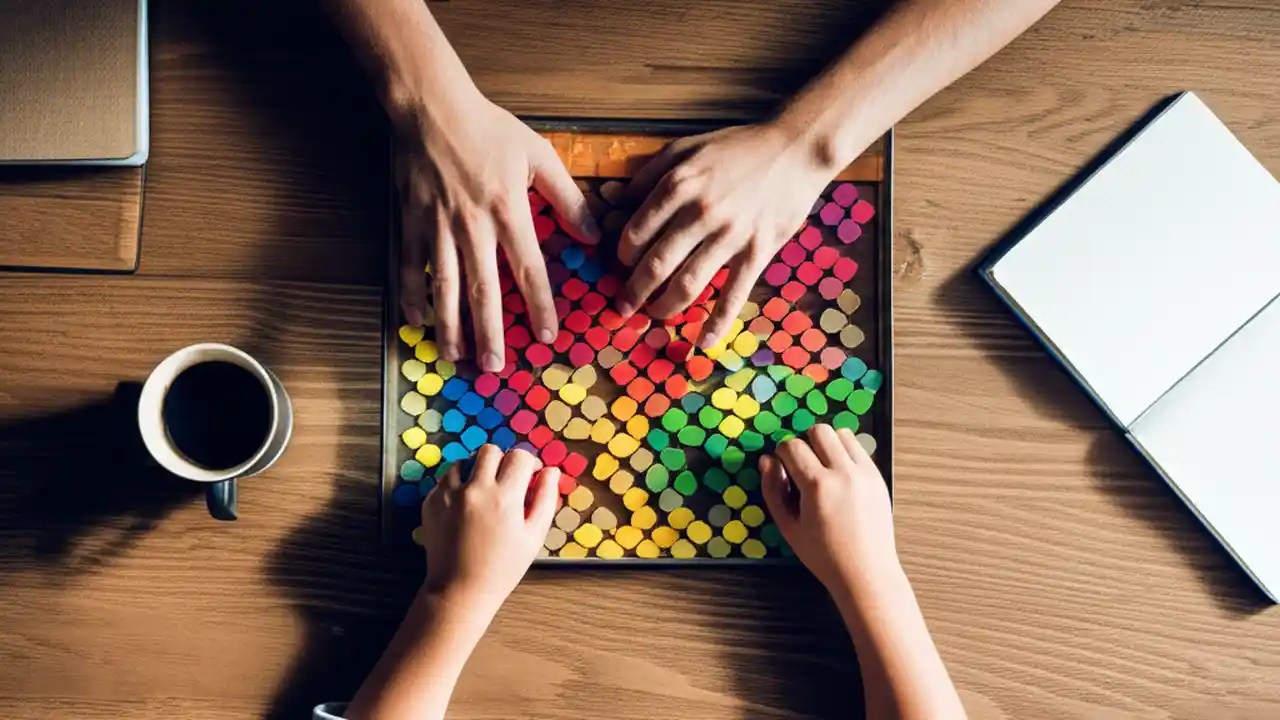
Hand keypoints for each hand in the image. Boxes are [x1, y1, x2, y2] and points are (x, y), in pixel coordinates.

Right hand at [395, 93, 599, 370]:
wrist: (430, 106)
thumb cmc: (488, 128)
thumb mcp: (538, 155)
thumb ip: (567, 198)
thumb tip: (593, 235)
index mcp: (508, 211)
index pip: (528, 270)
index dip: (539, 306)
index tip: (547, 337)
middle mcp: (472, 226)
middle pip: (483, 290)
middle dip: (489, 333)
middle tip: (494, 368)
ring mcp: (437, 227)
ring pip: (443, 286)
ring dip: (449, 325)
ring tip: (455, 357)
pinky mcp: (411, 222)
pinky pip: (410, 267)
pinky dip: (411, 295)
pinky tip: (416, 321)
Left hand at [421, 445, 559, 613]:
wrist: (459, 589)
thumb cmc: (503, 567)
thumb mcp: (534, 536)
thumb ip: (546, 498)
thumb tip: (551, 471)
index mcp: (505, 497)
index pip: (520, 457)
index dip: (529, 464)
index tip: (529, 478)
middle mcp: (475, 489)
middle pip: (491, 451)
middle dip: (502, 462)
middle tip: (505, 484)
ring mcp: (448, 494)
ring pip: (465, 461)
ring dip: (477, 472)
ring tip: (483, 495)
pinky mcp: (431, 502)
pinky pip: (446, 480)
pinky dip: (458, 486)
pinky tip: (465, 508)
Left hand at [616, 122, 831, 347]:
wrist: (794, 149)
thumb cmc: (739, 148)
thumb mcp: (687, 147)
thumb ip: (649, 172)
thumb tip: (614, 198)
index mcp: (679, 185)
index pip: (636, 232)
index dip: (622, 255)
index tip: (621, 264)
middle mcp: (700, 212)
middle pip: (655, 264)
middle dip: (634, 291)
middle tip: (623, 306)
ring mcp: (730, 235)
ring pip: (687, 284)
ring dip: (664, 308)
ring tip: (653, 315)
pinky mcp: (757, 251)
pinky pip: (734, 293)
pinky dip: (717, 322)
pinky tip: (703, 341)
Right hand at [760, 425, 895, 591]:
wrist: (866, 572)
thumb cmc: (824, 555)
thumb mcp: (788, 527)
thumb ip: (773, 490)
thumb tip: (766, 461)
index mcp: (818, 486)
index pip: (792, 446)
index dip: (782, 454)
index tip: (783, 469)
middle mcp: (844, 473)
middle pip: (818, 430)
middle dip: (805, 442)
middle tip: (803, 465)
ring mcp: (865, 473)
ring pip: (841, 433)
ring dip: (827, 443)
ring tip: (823, 468)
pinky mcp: (878, 477)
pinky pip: (859, 448)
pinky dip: (845, 453)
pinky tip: (839, 476)